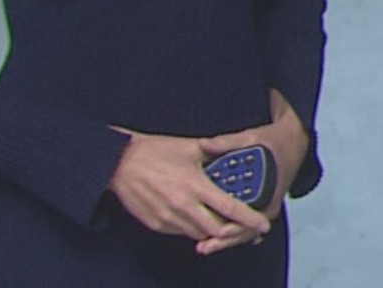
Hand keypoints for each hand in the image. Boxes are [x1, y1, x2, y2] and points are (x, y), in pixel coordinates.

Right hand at [107, 128, 272, 253]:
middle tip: (243, 225)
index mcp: (196, 186)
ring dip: (213, 231)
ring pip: (200, 235)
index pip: (230, 209)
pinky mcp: (156, 224)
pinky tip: (198, 216)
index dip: (250, 219)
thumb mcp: (191, 146)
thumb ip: (217, 149)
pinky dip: (194, 228)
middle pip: (218, 230)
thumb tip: (235, 149)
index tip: (264, 224)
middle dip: (234, 231)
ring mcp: (169, 218)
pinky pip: (182, 233)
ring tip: (222, 220)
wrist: (118, 162)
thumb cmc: (154, 151)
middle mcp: (184, 206)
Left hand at [195, 91, 309, 249]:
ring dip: (227, 238)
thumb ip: (227, 143)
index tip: (209, 228)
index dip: (228, 224)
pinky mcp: (263, 206)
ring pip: (247, 230)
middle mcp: (269, 201)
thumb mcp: (252, 138)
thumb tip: (205, 145)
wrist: (295, 140)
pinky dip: (235, 231)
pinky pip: (249, 224)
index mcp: (267, 188)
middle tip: (204, 245)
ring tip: (206, 245)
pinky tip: (221, 238)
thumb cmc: (276, 141)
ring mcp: (267, 206)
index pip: (246, 213)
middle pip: (245, 228)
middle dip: (224, 238)